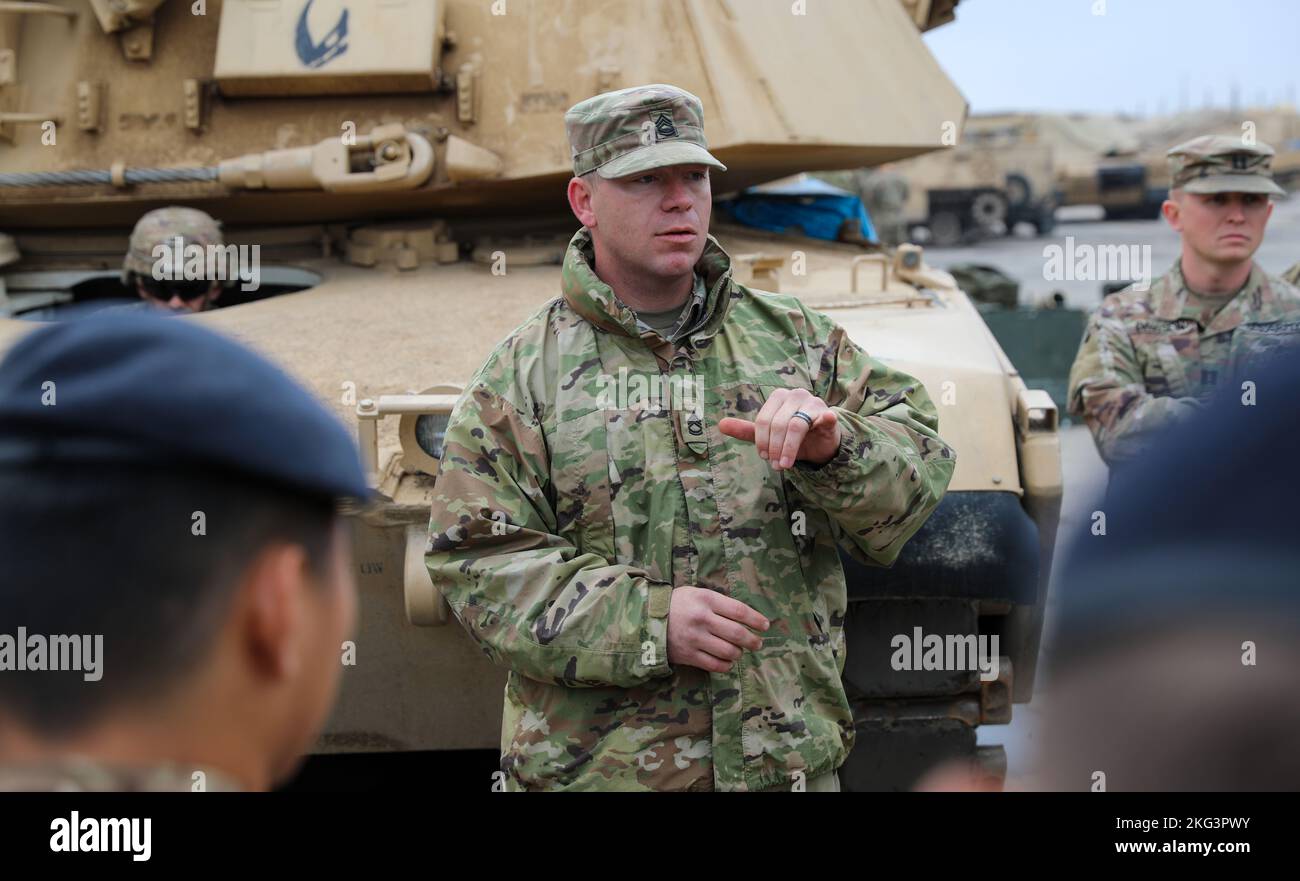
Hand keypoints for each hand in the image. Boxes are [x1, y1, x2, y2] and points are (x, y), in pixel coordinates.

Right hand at [667, 586, 769, 673]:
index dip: (756, 620)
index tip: (765, 626)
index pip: (739, 610)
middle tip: (757, 643)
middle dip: (752, 640)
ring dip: (739, 653)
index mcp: (706, 599)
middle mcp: (702, 618)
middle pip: (737, 633)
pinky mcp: (688, 655)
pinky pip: (715, 665)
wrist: (646, 620)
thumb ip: (720, 603)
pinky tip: (727, 661)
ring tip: (739, 651)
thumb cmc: (678, 604)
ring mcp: (695, 638)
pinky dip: (726, 665)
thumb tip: (746, 617)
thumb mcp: (697, 593)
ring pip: (729, 651)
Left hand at [718, 388, 840, 469]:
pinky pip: (826, 417)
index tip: (763, 457)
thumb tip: (720, 424)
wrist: (820, 444)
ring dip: (789, 448)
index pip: (764, 419)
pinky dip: (826, 418)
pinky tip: (826, 420)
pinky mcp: (829, 414)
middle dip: (774, 447)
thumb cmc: (791, 437)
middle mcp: (796, 395)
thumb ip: (746, 430)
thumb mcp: (767, 436)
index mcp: (779, 397)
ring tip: (785, 464)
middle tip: (775, 465)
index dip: (762, 441)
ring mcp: (814, 404)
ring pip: (797, 425)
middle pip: (778, 423)